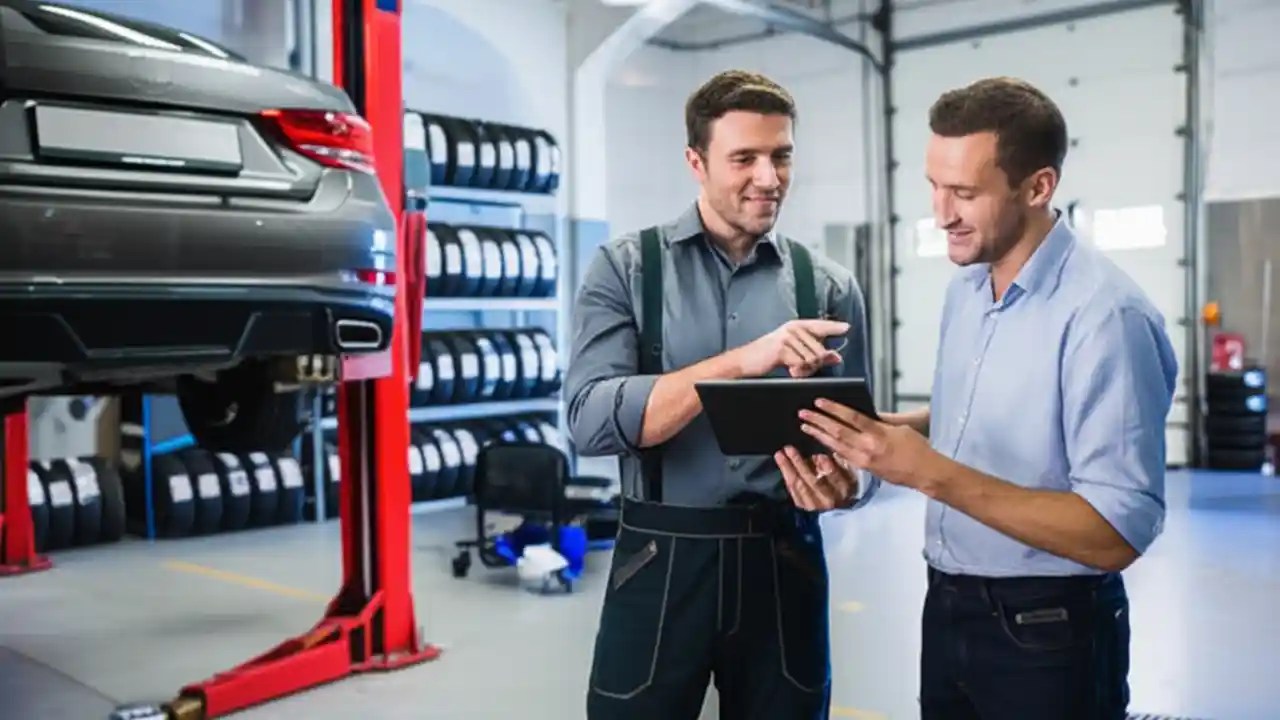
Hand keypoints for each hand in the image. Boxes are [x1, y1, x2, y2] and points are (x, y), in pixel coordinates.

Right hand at [732, 319, 848, 377]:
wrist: (746, 360)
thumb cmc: (768, 356)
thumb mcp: (793, 353)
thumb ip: (815, 353)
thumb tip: (836, 357)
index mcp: (796, 326)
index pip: (820, 325)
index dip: (834, 327)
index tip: (847, 328)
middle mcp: (793, 328)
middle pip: (819, 349)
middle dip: (815, 364)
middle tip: (801, 369)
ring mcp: (787, 337)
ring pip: (811, 358)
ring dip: (805, 369)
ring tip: (793, 369)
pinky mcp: (782, 348)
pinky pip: (800, 364)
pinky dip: (797, 372)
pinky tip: (789, 371)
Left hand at [774, 447, 857, 510]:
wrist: (839, 507)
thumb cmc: (843, 483)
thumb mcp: (848, 473)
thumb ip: (837, 464)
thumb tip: (821, 458)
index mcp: (843, 490)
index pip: (834, 478)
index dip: (827, 467)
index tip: (819, 456)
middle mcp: (828, 500)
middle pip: (813, 481)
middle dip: (800, 464)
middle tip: (789, 448)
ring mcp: (814, 505)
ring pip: (799, 486)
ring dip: (788, 469)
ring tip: (779, 455)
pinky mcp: (804, 506)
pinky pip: (793, 491)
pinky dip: (787, 477)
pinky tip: (782, 465)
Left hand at [798, 399, 944, 492]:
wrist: (925, 473)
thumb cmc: (917, 447)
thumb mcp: (900, 429)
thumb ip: (879, 423)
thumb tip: (861, 417)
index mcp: (878, 434)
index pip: (851, 418)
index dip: (833, 409)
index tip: (818, 401)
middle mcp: (867, 447)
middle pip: (837, 432)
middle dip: (818, 422)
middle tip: (803, 413)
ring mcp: (864, 460)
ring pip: (835, 446)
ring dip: (819, 435)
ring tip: (805, 426)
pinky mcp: (864, 469)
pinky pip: (843, 457)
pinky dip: (830, 448)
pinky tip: (821, 443)